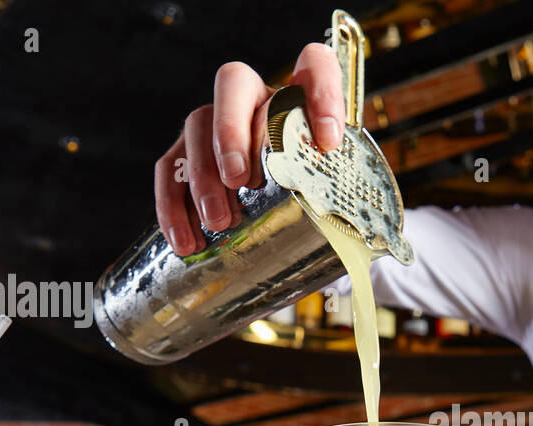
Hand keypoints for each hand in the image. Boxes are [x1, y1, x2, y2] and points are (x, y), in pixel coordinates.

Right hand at [153, 44, 345, 255]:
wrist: (292, 223)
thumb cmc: (315, 207)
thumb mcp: (335, 205)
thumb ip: (342, 210)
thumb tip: (363, 251)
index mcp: (300, 104)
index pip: (313, 67)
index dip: (321, 92)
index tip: (329, 140)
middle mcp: (257, 102)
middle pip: (235, 84)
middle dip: (233, 130)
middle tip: (241, 180)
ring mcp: (217, 124)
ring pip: (197, 125)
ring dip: (205, 176)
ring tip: (220, 221)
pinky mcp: (188, 154)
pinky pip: (170, 169)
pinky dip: (172, 206)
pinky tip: (186, 241)